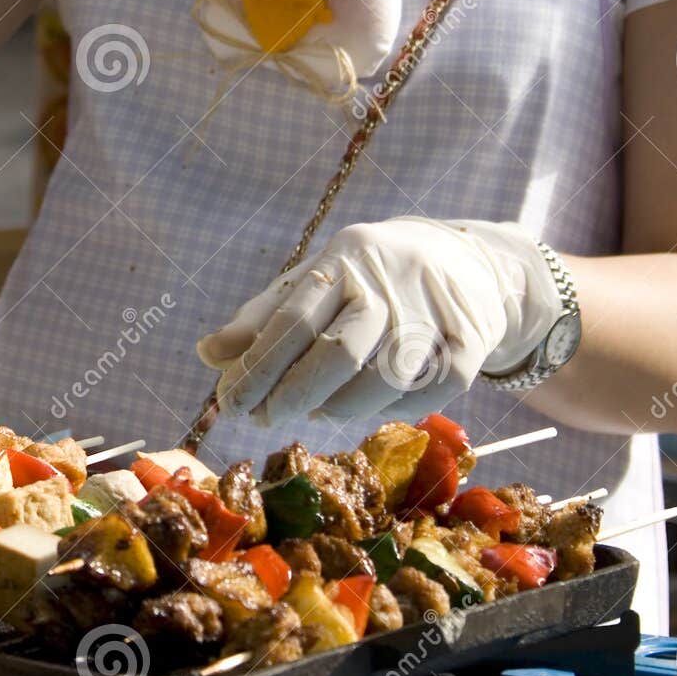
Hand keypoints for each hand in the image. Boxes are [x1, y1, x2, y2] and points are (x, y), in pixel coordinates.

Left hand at [196, 217, 561, 425]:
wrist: (465, 263)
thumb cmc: (368, 280)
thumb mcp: (313, 283)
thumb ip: (260, 319)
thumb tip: (207, 354)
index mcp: (344, 258)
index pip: (293, 320)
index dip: (256, 368)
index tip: (227, 403)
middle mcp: (392, 282)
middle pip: (337, 354)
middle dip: (291, 395)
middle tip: (263, 417)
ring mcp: (434, 316)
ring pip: (378, 382)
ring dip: (334, 407)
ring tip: (313, 408)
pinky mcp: (469, 348)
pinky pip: (417, 398)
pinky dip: (380, 410)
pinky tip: (359, 405)